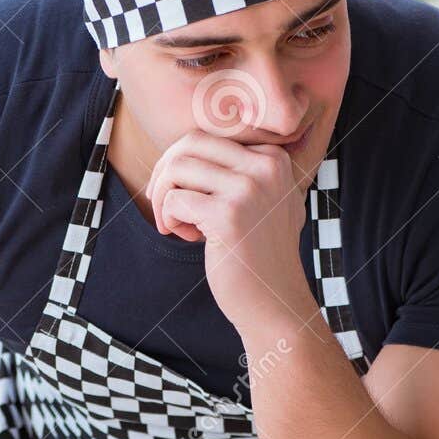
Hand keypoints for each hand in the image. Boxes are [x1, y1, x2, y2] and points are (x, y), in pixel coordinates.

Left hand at [146, 130, 317, 336]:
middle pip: (190, 142)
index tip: (186, 194)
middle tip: (163, 202)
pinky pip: (174, 199)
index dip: (185, 163)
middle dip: (165, 171)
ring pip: (177, 167)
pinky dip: (168, 218)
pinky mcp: (228, 216)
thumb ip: (240, 169)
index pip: (209, 135)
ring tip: (176, 223)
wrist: (274, 302)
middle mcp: (266, 167)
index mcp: (273, 157)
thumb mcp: (264, 200)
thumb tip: (184, 143)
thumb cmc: (258, 253)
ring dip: (163, 196)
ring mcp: (249, 190)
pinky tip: (185, 236)